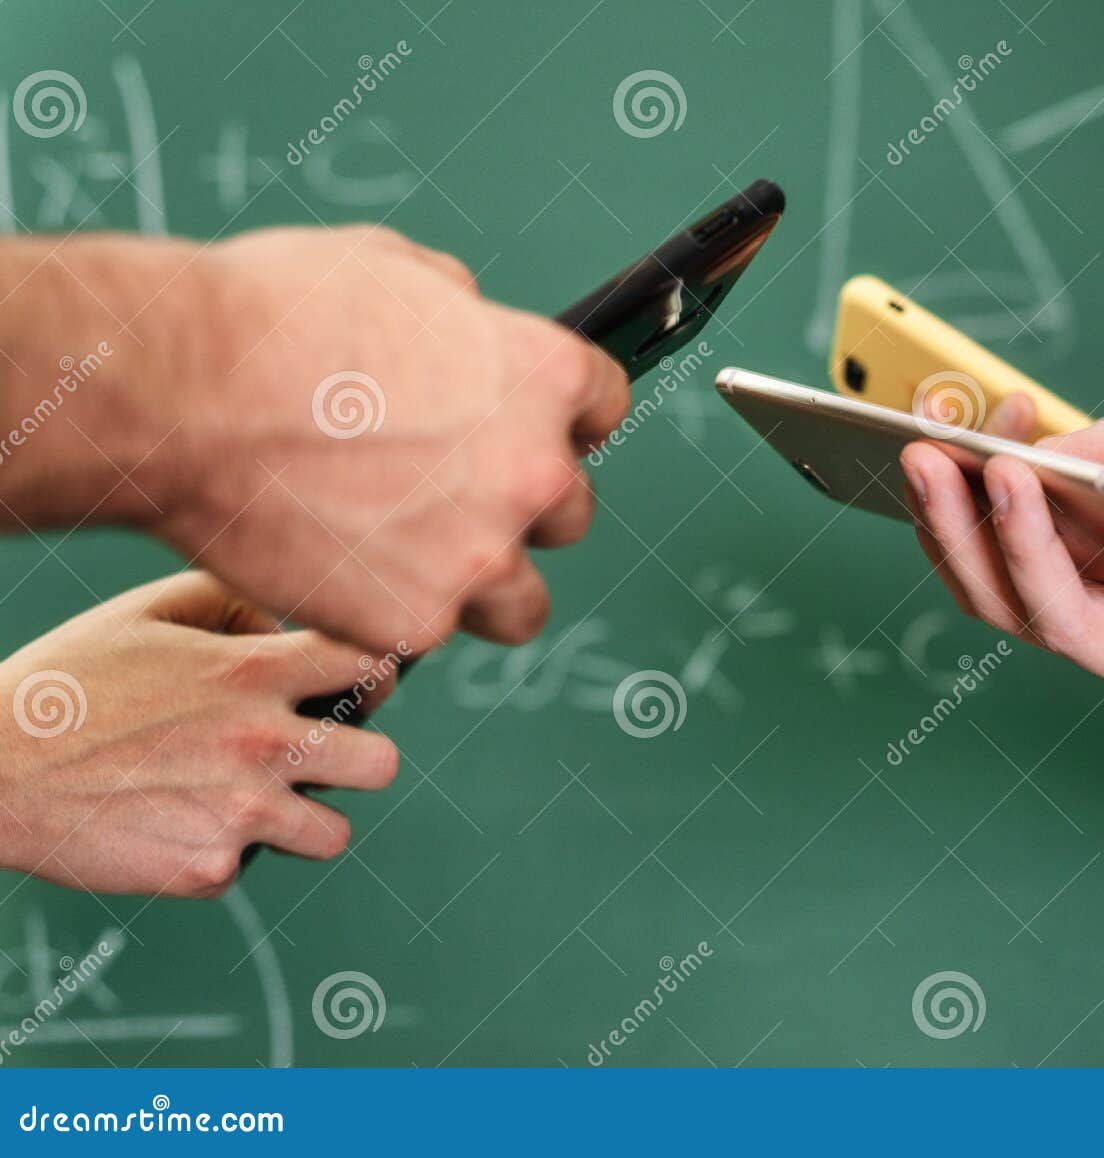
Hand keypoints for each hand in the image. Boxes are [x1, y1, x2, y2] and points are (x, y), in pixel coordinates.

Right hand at [0, 572, 397, 896]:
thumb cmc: (70, 683)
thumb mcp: (149, 612)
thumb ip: (235, 605)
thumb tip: (292, 630)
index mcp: (254, 673)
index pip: (370, 665)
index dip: (376, 673)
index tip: (361, 683)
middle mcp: (261, 745)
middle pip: (382, 763)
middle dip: (359, 758)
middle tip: (321, 754)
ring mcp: (239, 815)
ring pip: (332, 833)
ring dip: (302, 819)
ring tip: (250, 798)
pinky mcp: (208, 871)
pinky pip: (247, 864)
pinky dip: (221, 850)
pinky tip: (172, 822)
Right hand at [139, 226, 628, 651]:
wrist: (177, 394)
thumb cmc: (270, 316)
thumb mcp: (395, 269)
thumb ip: (463, 316)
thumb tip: (474, 335)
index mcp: (544, 377)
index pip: (602, 408)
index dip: (561, 419)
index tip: (528, 430)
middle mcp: (534, 472)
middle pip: (571, 509)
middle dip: (518, 503)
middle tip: (447, 494)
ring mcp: (479, 557)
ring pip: (522, 602)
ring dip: (484, 586)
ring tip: (416, 564)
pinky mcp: (416, 621)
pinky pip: (428, 633)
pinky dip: (394, 615)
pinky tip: (342, 578)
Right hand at [900, 410, 1103, 715]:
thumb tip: (1029, 451)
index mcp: (1098, 582)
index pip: (1002, 557)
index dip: (960, 500)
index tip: (938, 431)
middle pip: (1005, 602)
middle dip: (955, 532)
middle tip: (926, 460)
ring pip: (1064, 625)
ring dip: (1026, 548)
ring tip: (1010, 473)